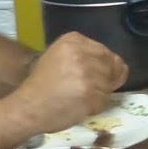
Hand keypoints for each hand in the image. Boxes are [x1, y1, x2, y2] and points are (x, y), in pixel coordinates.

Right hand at [9, 33, 127, 133]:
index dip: (108, 66)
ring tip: (80, 97)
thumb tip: (120, 66)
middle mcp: (81, 55)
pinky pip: (104, 100)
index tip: (97, 75)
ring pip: (109, 84)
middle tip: (88, 89)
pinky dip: (96, 105)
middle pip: (112, 67)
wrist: (28, 107)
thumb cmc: (43, 83)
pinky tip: (80, 105)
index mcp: (73, 41)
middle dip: (106, 79)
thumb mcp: (60, 56)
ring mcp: (86, 75)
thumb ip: (86, 55)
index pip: (107, 52)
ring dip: (100, 93)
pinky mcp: (89, 95)